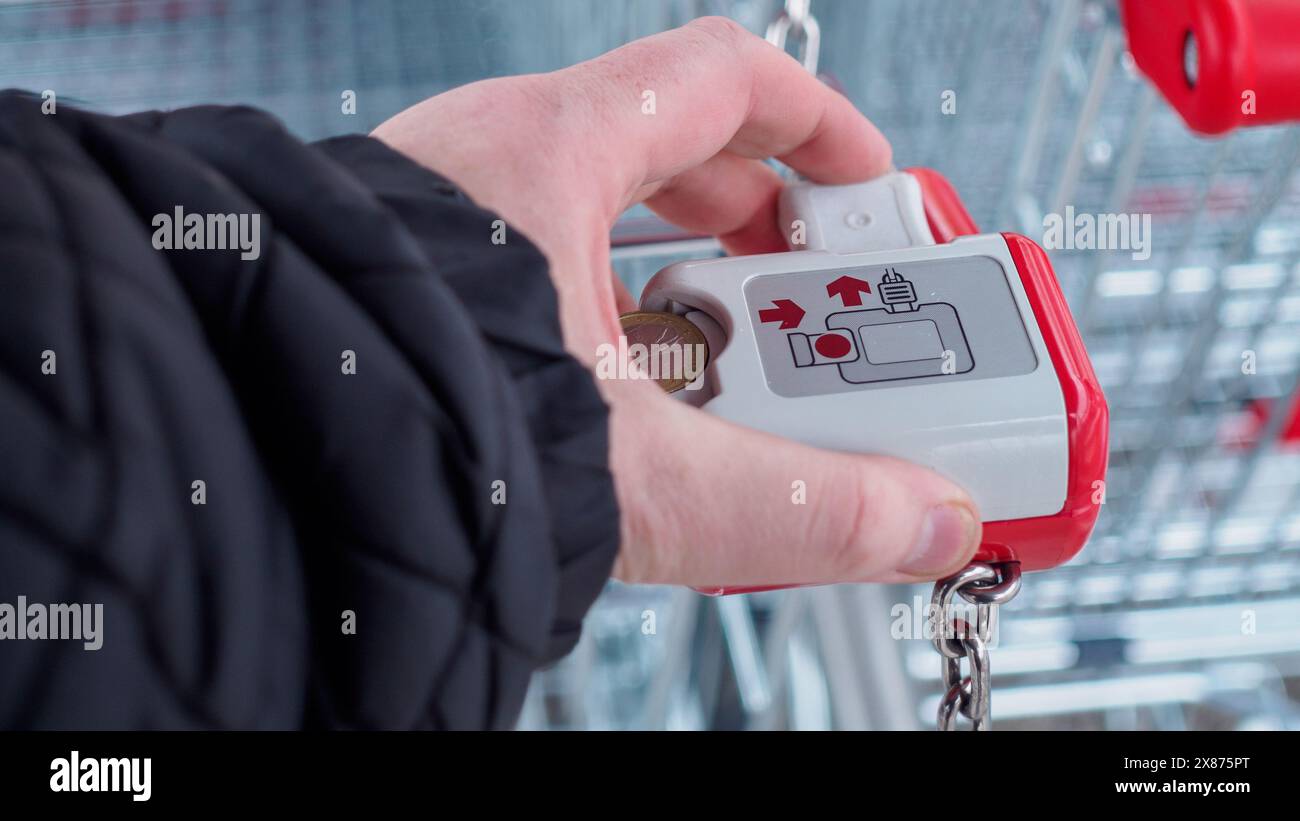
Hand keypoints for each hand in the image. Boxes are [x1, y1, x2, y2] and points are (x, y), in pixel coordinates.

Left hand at [372, 17, 981, 586]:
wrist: (247, 480)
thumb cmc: (397, 422)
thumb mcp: (643, 473)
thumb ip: (802, 502)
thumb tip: (912, 519)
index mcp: (546, 155)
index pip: (719, 77)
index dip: (817, 123)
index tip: (870, 183)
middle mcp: (487, 171)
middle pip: (670, 161)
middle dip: (762, 236)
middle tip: (816, 306)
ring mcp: (446, 234)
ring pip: (602, 233)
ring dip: (684, 299)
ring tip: (734, 380)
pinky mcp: (420, 298)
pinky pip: (542, 290)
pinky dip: (607, 338)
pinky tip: (632, 418)